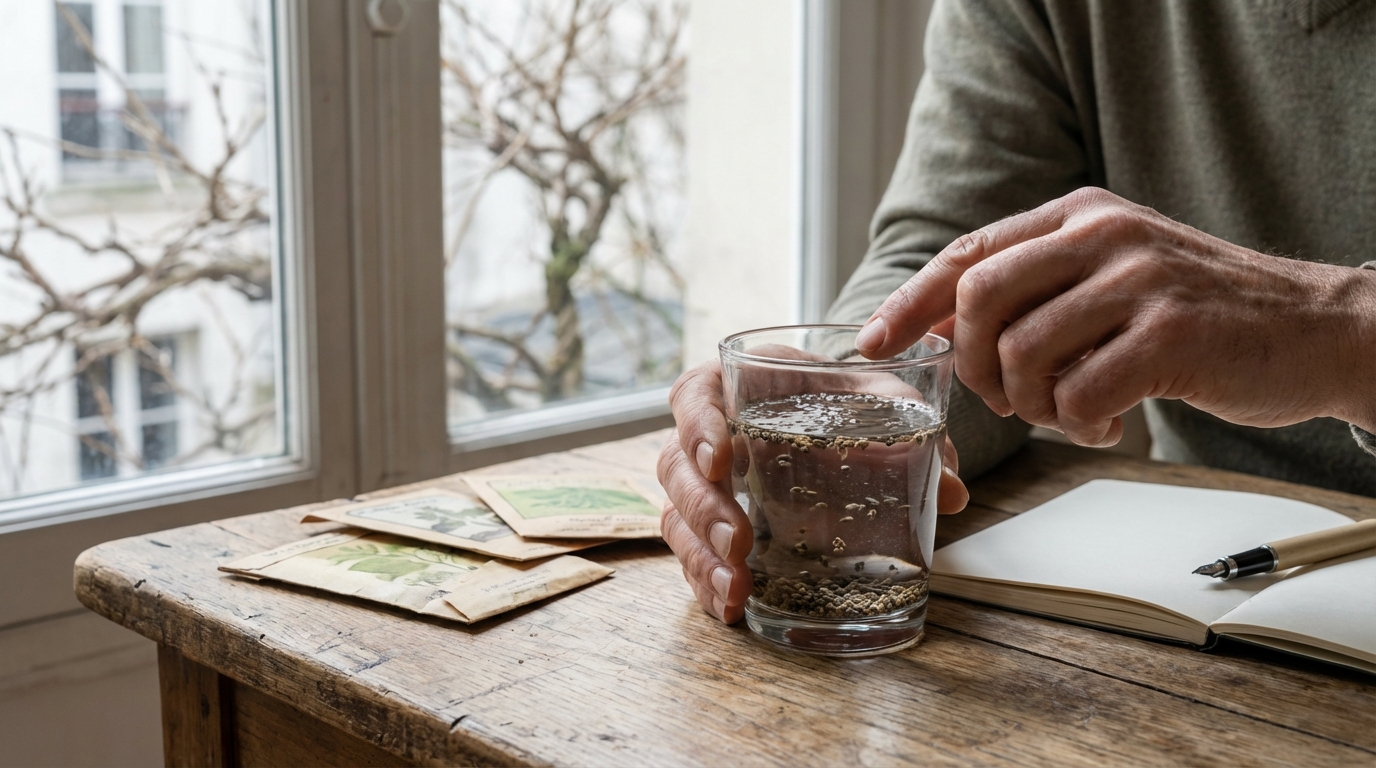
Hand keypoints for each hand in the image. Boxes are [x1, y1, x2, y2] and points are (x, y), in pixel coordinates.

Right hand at [657, 360, 968, 623]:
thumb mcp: (884, 401)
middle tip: (741, 541)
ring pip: (676, 516)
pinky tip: (729, 607)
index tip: (722, 459)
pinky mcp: (711, 526)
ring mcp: (705, 484)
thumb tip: (952, 492)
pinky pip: (689, 554)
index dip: (698, 427)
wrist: (838, 418)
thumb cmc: (847, 400)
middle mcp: (708, 434)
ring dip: (700, 556)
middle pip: (675, 467)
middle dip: (703, 509)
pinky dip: (705, 583)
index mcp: (736, 385)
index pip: (692, 396)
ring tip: (737, 588)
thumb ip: (916, 430)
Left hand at [854, 187, 1375, 444]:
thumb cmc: (1203, 313)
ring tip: (1071, 413)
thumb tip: (944, 326)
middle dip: (976, 367)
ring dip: (1032, 405)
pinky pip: (1077, 394)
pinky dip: (1079, 425)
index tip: (875, 343)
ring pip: (1022, 355)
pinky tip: (1109, 422)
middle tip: (1010, 399)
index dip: (910, 303)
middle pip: (978, 300)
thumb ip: (1038, 287)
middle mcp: (1102, 234)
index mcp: (1078, 214)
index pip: (966, 253)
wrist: (1317, 327)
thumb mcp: (1114, 271)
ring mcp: (1137, 280)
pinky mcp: (1170, 335)